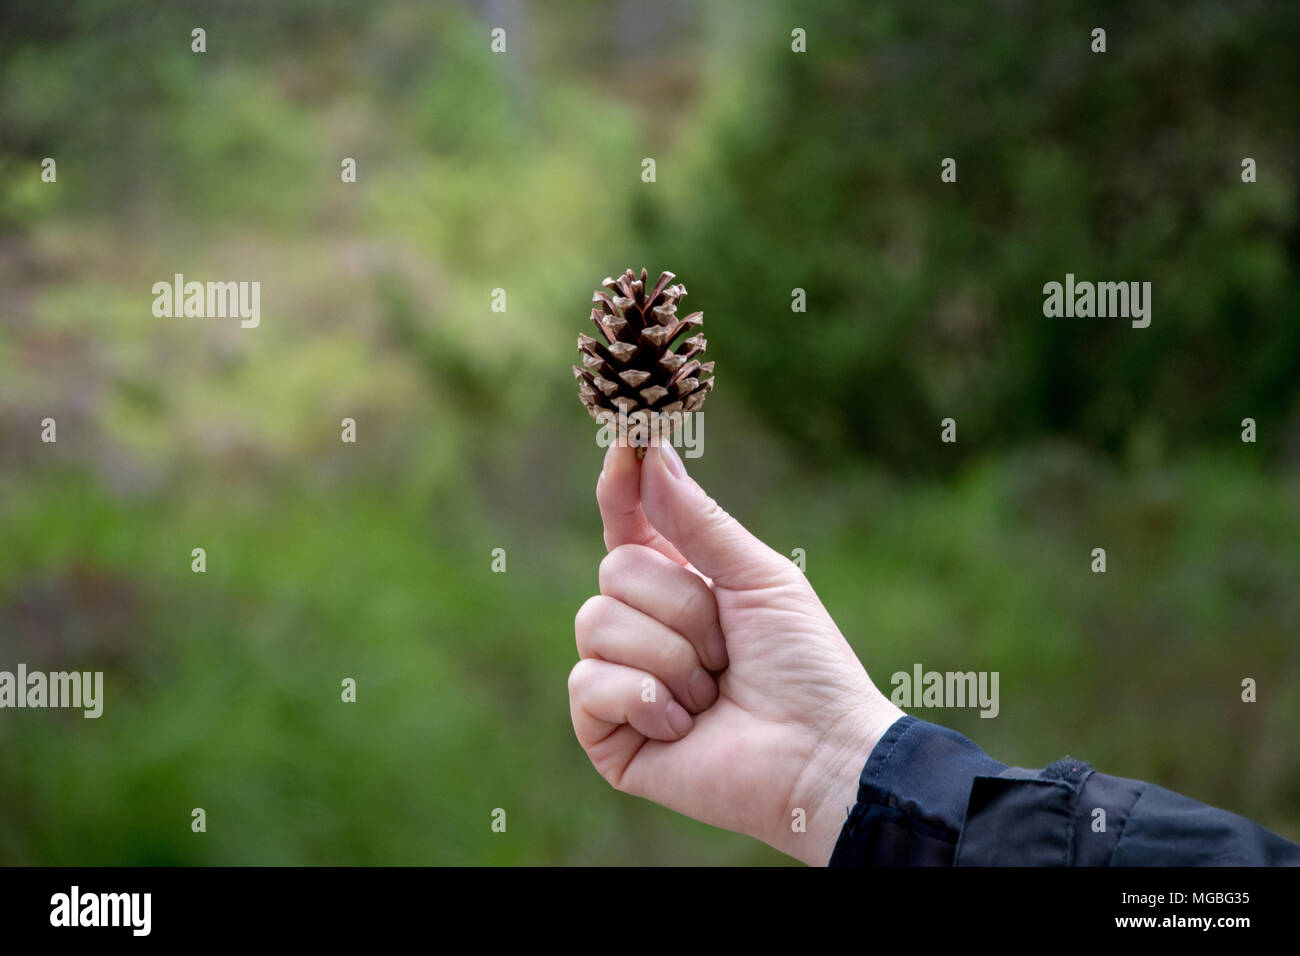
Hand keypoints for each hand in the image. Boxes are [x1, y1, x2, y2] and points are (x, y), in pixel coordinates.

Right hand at [568, 441, 903, 864]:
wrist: (822, 753)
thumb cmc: (804, 665)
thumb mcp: (757, 577)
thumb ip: (697, 520)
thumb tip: (648, 453)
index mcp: (677, 584)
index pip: (628, 523)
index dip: (622, 485)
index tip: (627, 440)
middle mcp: (640, 626)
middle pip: (615, 571)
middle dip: (682, 606)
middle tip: (726, 648)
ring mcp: (619, 680)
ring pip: (596, 623)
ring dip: (671, 658)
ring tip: (711, 693)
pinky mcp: (607, 732)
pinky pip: (588, 685)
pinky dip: (645, 699)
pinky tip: (683, 725)